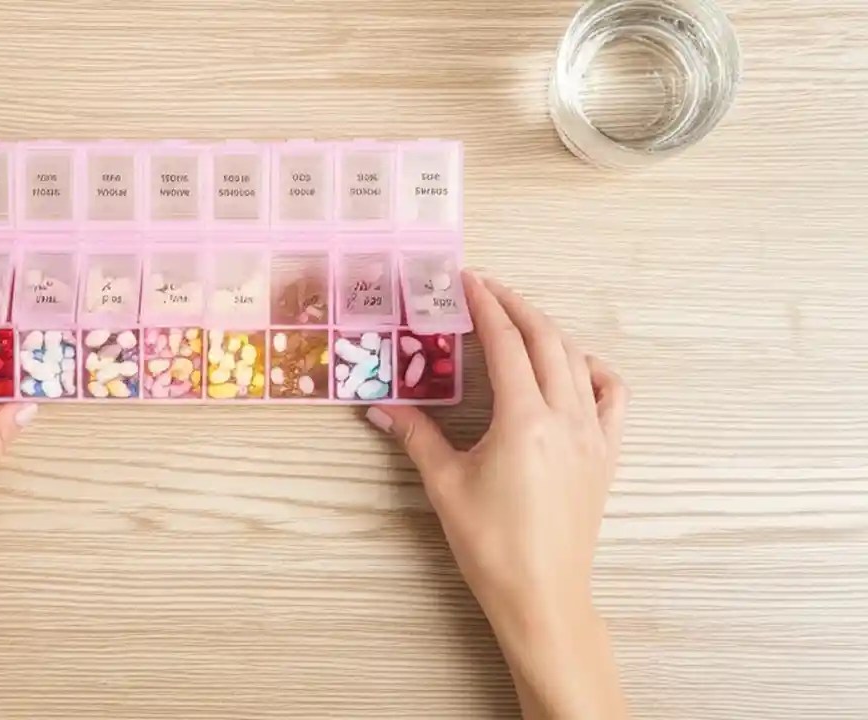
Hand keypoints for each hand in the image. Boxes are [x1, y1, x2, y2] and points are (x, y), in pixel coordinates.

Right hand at [367, 271, 628, 719]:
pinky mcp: (606, 455)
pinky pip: (612, 396)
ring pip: (577, 361)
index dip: (486, 305)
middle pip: (546, 339)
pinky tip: (574, 367)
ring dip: (548, 331)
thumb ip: (416, 436)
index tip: (468, 280)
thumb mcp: (444, 485)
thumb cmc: (490, 544)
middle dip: (516, 306)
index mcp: (523, 420)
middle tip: (487, 288)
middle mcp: (565, 417)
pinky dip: (593, 370)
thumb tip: (380, 406)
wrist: (542, 594)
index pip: (506, 343)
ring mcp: (592, 435)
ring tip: (520, 319)